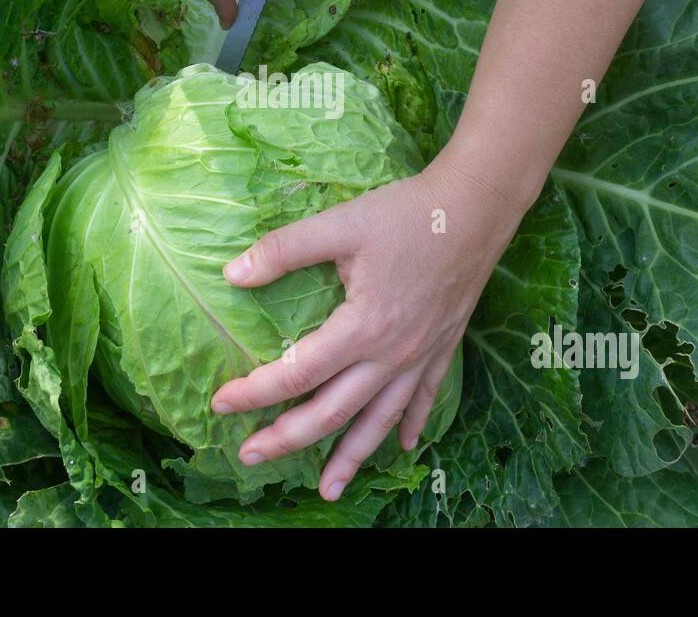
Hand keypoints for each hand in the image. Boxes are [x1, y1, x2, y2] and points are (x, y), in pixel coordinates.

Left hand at [211, 154, 536, 500]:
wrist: (476, 208)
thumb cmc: (406, 213)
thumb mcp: (340, 223)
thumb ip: (285, 249)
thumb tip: (232, 273)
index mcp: (363, 326)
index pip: (297, 373)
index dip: (254, 391)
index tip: (221, 403)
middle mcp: (393, 353)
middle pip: (334, 411)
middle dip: (288, 439)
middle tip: (250, 455)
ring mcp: (421, 355)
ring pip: (380, 419)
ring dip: (351, 457)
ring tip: (326, 489)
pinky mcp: (443, 347)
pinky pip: (424, 398)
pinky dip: (409, 425)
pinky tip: (401, 447)